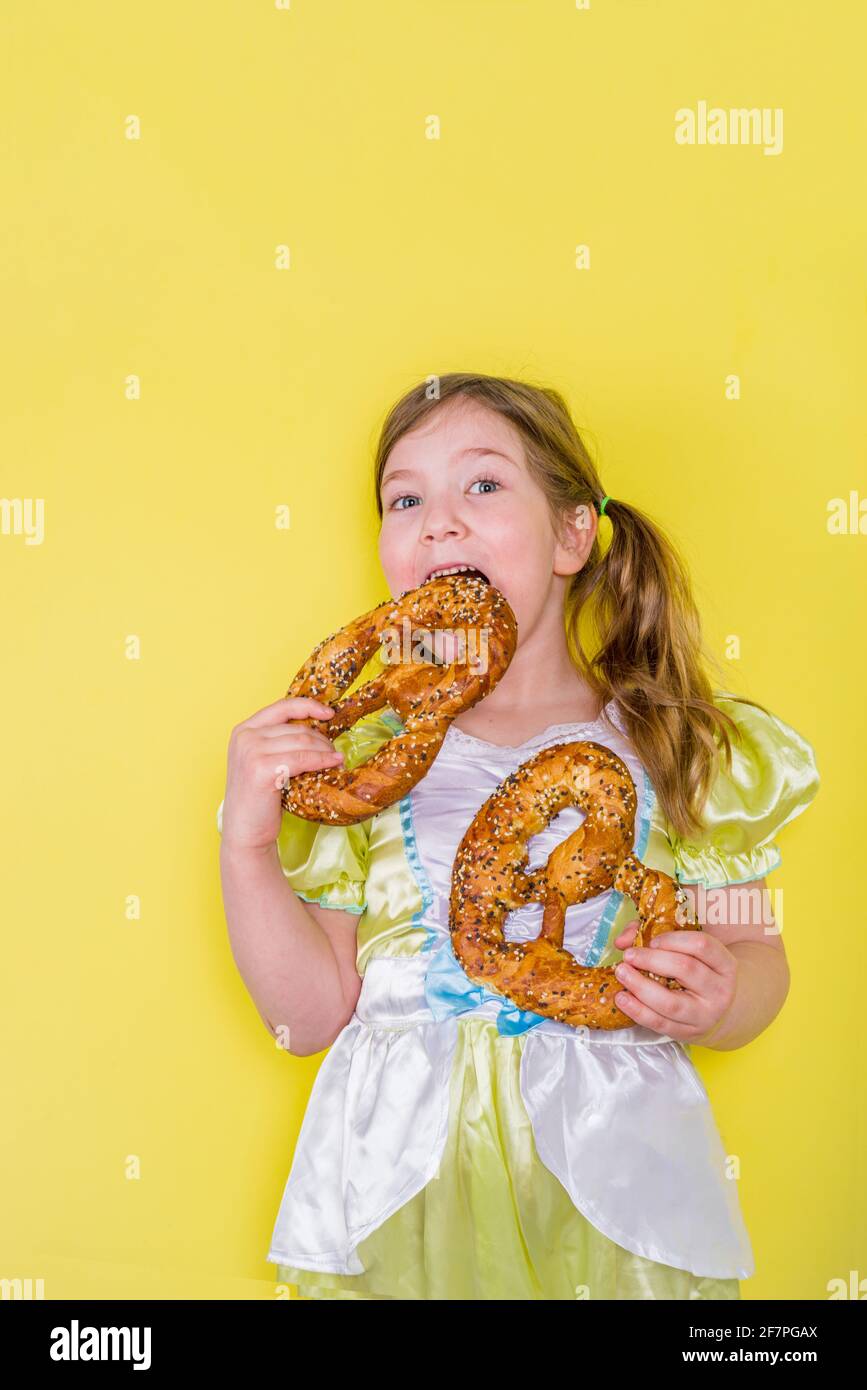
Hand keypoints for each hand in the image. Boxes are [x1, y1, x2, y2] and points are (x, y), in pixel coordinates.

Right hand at [220, 697, 344, 851]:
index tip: (329, 713)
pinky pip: (303, 759)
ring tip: (336, 760)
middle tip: (334, 752)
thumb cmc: (258, 799)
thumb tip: (318, 730)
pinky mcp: (262, 769)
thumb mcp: (263, 761)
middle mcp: (245, 737)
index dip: (308, 706)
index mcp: (243, 730)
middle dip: (321, 739)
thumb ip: (280, 742)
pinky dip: (322, 760)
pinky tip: (333, 764)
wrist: (245, 831)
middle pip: (296, 728)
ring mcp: (251, 751)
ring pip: (302, 742)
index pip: (282, 706)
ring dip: (325, 750)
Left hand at [610, 919, 737, 1041]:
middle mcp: (720, 990)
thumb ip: (655, 937)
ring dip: (640, 986)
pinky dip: (638, 1011)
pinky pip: (660, 1023)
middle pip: (685, 969)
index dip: (673, 939)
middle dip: (651, 960)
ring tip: (621, 973)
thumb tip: (623, 940)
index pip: (701, 945)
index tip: (652, 940)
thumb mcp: (691, 953)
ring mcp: (705, 1015)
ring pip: (671, 1002)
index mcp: (725, 964)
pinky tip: (622, 999)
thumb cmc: (699, 973)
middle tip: (628, 955)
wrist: (720, 1012)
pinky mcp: (688, 1033)